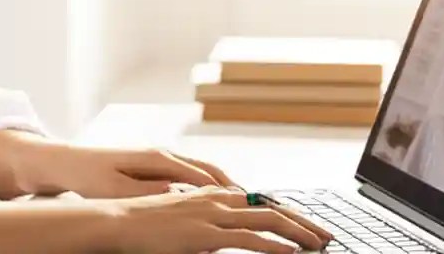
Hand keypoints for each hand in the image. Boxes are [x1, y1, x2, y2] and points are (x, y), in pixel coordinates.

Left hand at [48, 144, 239, 198]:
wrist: (65, 163)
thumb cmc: (88, 177)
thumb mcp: (117, 189)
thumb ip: (149, 192)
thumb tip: (180, 195)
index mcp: (157, 159)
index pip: (203, 175)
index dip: (228, 190)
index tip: (250, 204)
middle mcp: (163, 155)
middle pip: (209, 170)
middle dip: (235, 187)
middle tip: (259, 206)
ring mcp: (159, 159)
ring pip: (201, 172)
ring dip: (223, 187)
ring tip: (245, 205)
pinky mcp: (152, 168)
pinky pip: (189, 177)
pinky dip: (207, 187)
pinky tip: (214, 201)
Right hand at [112, 185, 333, 253]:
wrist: (118, 222)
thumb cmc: (144, 226)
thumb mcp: (183, 223)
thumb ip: (208, 229)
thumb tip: (223, 240)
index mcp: (214, 196)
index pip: (260, 203)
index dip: (288, 214)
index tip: (307, 227)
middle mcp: (218, 200)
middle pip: (272, 208)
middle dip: (303, 222)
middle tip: (326, 236)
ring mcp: (213, 215)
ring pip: (268, 219)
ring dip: (298, 232)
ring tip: (319, 244)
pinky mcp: (206, 233)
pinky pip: (249, 239)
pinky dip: (275, 245)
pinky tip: (292, 252)